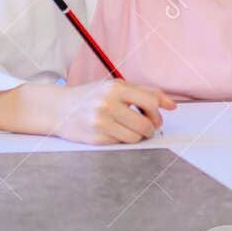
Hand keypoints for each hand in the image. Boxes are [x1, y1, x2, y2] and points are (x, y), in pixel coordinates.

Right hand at [0, 80, 175, 144]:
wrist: (58, 109)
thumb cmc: (92, 96)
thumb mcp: (117, 86)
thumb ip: (147, 92)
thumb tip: (173, 106)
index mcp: (116, 88)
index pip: (151, 102)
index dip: (158, 112)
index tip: (156, 117)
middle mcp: (107, 104)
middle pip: (145, 124)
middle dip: (150, 128)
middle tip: (146, 127)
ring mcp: (100, 122)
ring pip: (135, 137)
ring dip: (137, 136)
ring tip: (129, 129)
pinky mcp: (95, 139)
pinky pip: (121, 144)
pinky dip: (122, 140)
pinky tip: (114, 133)